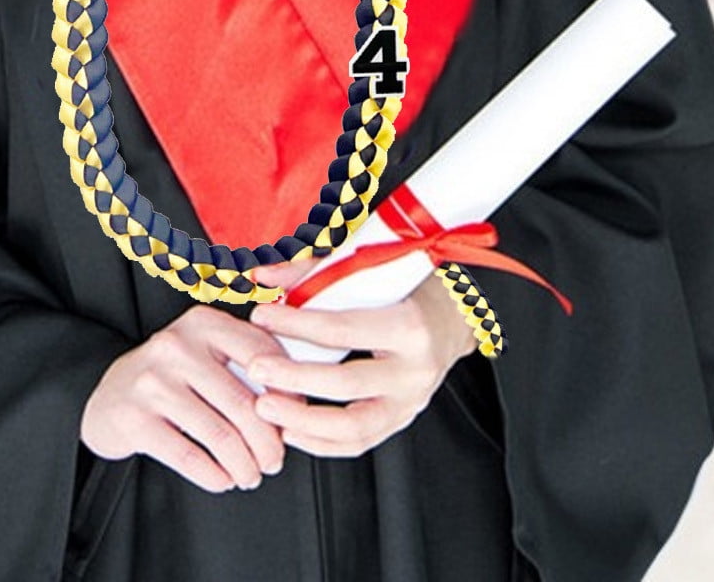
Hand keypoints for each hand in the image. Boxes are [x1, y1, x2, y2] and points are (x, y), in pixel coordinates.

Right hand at [79, 304, 292, 493]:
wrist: (107, 395)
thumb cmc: (171, 376)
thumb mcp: (204, 351)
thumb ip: (244, 361)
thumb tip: (294, 400)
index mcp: (204, 323)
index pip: (261, 354)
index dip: (286, 390)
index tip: (296, 417)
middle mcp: (178, 346)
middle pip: (242, 401)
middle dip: (267, 440)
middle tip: (275, 460)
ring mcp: (153, 382)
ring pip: (218, 433)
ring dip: (243, 463)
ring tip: (252, 475)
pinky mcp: (134, 419)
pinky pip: (187, 455)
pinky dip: (214, 475)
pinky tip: (224, 480)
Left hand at [244, 262, 478, 457]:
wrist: (458, 316)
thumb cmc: (414, 287)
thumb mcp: (372, 270)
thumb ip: (315, 273)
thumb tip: (264, 276)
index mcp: (410, 325)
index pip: (343, 328)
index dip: (297, 323)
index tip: (262, 315)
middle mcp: (414, 369)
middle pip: (344, 382)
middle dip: (292, 376)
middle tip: (256, 367)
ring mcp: (411, 401)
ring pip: (352, 425)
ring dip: (302, 420)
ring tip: (266, 406)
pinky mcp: (402, 419)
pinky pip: (358, 443)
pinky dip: (321, 442)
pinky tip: (291, 429)